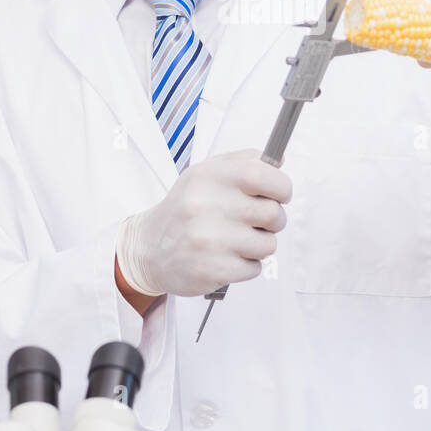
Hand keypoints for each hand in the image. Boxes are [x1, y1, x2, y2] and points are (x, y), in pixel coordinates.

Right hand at [116, 149, 291, 297]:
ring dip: (259, 245)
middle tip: (258, 221)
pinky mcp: (211, 270)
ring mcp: (208, 240)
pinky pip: (254, 269)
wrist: (148, 249)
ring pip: (268, 245)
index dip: (281, 186)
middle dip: (274, 220)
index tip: (281, 194)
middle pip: (273, 214)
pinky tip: (226, 257)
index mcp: (208, 177)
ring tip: (237, 240)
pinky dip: (246, 265)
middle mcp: (206, 206)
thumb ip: (243, 162)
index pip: (262, 175)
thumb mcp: (206, 174)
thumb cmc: (185, 209)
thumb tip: (279, 161)